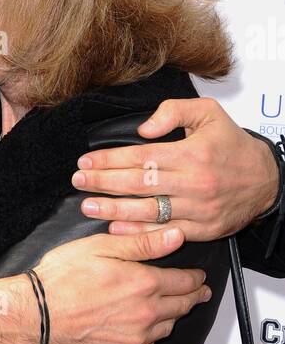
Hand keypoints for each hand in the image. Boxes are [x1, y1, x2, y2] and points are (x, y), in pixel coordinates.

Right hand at [34, 227, 210, 343]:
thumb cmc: (62, 278)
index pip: (186, 281)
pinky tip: (143, 335)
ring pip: (169, 328)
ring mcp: (137, 339)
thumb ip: (143, 244)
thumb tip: (176, 237)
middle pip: (183, 306)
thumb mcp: (101, 247)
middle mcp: (147, 313)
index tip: (198, 278)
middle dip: (192, 297)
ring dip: (171, 318)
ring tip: (167, 311)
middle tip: (197, 294)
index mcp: (145, 283)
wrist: (35, 313)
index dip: (196, 278)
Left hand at [71, 98, 279, 241]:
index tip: (86, 162)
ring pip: (147, 211)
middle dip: (103, 183)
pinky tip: (115, 228)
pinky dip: (138, 232)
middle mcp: (193, 182)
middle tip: (78, 182)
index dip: (109, 161)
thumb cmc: (233, 146)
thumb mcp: (209, 113)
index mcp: (191, 154)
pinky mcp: (201, 229)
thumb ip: (173, 111)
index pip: (140, 158)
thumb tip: (143, 128)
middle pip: (138, 184)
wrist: (266, 181)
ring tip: (88, 205)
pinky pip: (164, 232)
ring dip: (113, 209)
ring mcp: (196, 209)